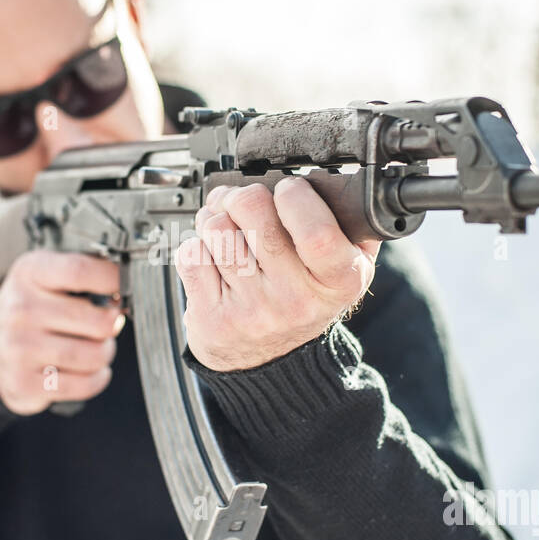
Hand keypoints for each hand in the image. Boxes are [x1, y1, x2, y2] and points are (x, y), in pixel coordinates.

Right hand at [0, 251, 125, 414]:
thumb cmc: (32, 309)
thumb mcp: (46, 277)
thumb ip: (82, 275)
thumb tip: (127, 289)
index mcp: (29, 273)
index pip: (79, 271)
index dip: (113, 279)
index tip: (125, 286)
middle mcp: (20, 309)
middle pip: (96, 321)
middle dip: (113, 325)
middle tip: (110, 325)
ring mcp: (18, 349)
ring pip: (92, 356)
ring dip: (105, 353)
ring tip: (98, 348)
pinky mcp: (23, 384)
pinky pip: (82, 385)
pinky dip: (96, 379)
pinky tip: (92, 371)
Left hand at [174, 177, 380, 371]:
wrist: (273, 360)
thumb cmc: (303, 299)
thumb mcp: (344, 266)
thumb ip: (347, 224)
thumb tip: (322, 179)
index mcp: (339, 280)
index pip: (316, 232)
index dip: (294, 197)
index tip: (287, 191)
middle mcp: (296, 299)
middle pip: (253, 212)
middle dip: (242, 195)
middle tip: (244, 204)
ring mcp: (253, 310)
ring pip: (217, 228)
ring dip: (215, 219)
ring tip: (227, 231)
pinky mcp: (214, 318)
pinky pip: (191, 253)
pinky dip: (196, 244)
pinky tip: (212, 256)